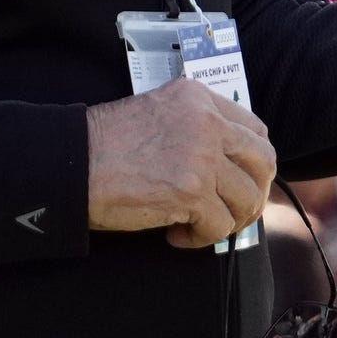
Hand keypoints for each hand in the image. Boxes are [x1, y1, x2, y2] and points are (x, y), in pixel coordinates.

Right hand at [84, 80, 274, 246]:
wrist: (73, 162)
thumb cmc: (106, 144)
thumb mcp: (160, 113)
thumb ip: (197, 127)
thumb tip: (229, 166)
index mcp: (200, 99)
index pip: (255, 130)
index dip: (253, 162)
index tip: (240, 180)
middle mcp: (208, 122)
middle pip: (263, 162)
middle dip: (254, 193)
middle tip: (233, 211)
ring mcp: (202, 157)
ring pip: (247, 199)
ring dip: (230, 221)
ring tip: (201, 226)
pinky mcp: (191, 192)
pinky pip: (219, 226)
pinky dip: (201, 239)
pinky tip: (177, 235)